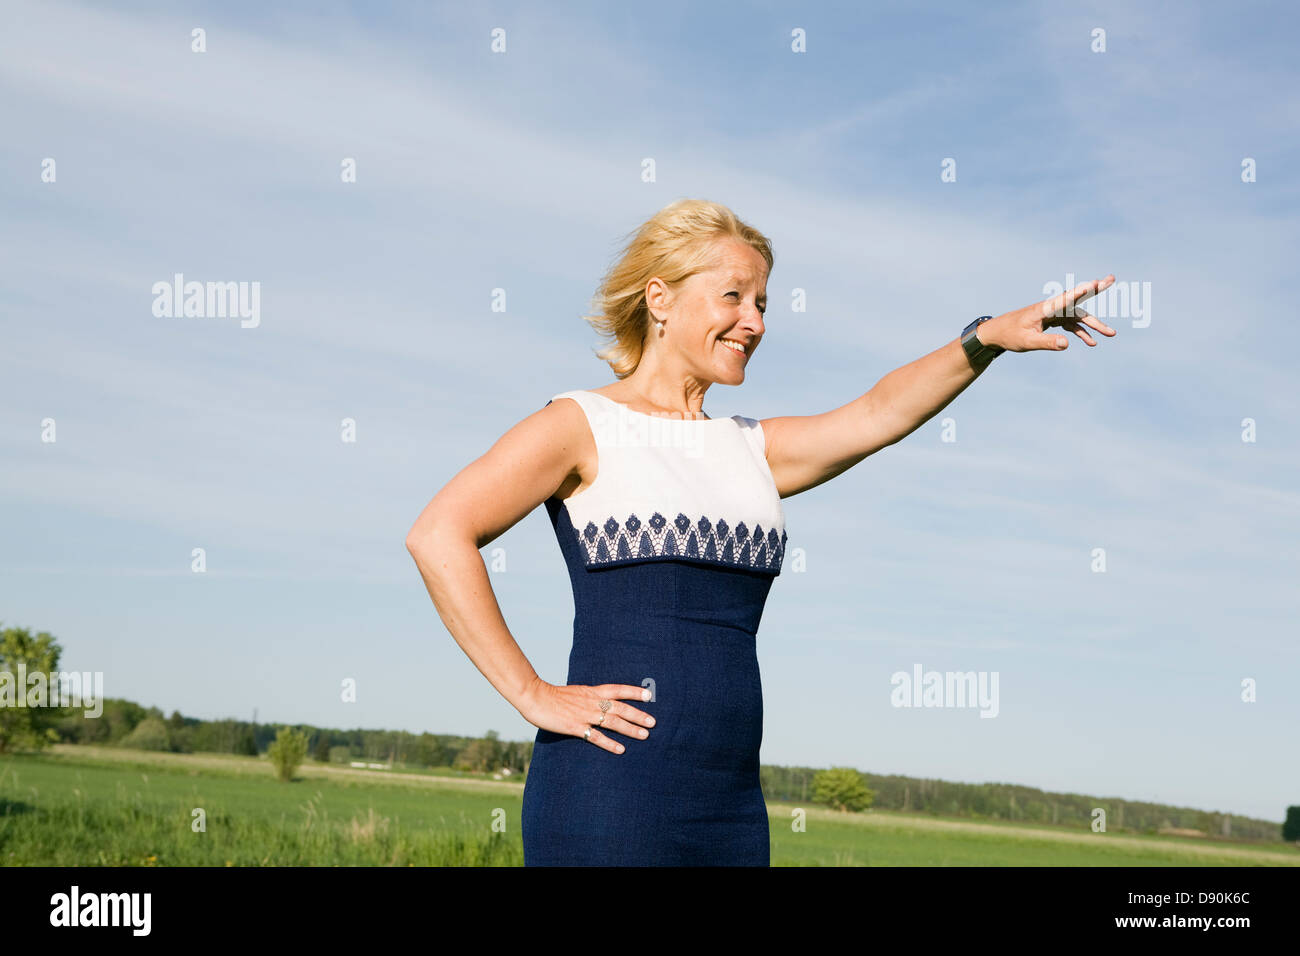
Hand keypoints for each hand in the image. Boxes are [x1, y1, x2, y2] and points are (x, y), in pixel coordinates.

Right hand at [517, 678, 655, 754]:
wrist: (535, 697)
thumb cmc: (553, 695)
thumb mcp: (576, 692)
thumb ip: (589, 697)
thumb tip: (600, 702)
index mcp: (592, 691)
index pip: (618, 689)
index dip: (634, 692)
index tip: (649, 695)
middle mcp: (592, 702)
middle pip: (620, 708)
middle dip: (638, 715)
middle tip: (653, 722)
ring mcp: (584, 715)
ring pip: (612, 722)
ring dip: (630, 729)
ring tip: (644, 735)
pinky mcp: (575, 727)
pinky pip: (596, 737)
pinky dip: (610, 743)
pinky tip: (621, 750)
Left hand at [980, 274, 1117, 351]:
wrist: (997, 332)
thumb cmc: (1010, 335)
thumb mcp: (1027, 342)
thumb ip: (1047, 342)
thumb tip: (1067, 344)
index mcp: (1044, 309)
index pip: (1065, 299)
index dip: (1080, 292)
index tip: (1095, 283)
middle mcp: (1051, 308)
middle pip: (1077, 299)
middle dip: (1095, 290)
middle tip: (1112, 279)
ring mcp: (1053, 313)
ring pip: (1078, 316)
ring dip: (1094, 325)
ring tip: (1111, 334)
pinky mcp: (1053, 320)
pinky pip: (1071, 325)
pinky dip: (1082, 333)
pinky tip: (1091, 343)